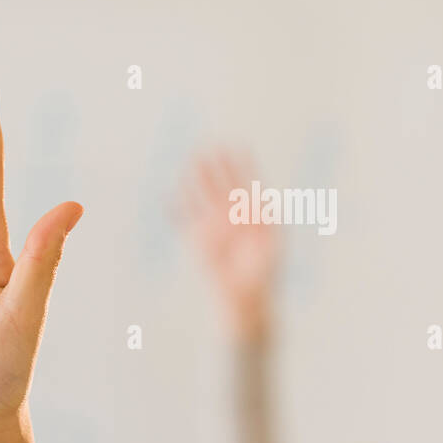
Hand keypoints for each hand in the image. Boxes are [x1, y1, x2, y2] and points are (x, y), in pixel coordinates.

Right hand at [180, 150, 276, 339]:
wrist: (247, 295)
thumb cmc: (265, 273)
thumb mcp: (274, 247)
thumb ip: (271, 224)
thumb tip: (267, 202)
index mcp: (253, 213)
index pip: (248, 182)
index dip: (244, 165)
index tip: (239, 147)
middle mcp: (233, 215)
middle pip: (223, 185)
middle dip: (217, 167)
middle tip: (209, 147)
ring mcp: (214, 226)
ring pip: (203, 197)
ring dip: (197, 180)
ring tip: (190, 161)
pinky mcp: (198, 240)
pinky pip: (184, 221)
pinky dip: (176, 210)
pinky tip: (168, 197)